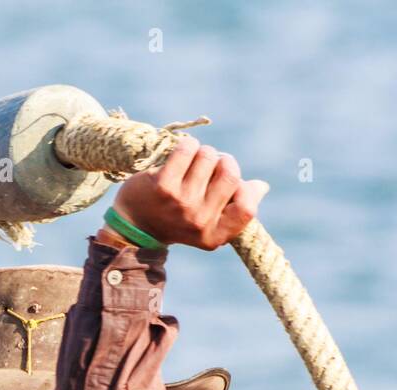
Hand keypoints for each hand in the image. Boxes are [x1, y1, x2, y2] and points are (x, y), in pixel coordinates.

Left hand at [112, 137, 268, 250]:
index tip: (232, 186)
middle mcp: (199, 222)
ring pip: (209, 156)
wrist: (134, 226)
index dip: (246, 190)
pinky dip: (186, 146)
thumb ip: (235, 209)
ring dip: (202, 152)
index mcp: (214, 235)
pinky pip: (187, 149)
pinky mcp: (163, 185)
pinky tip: (180, 155)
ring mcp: (181, 203)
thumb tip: (261, 186)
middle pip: (230, 173)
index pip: (247, 209)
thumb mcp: (207, 225)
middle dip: (222, 162)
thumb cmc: (176, 219)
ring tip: (191, 162)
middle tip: (209, 166)